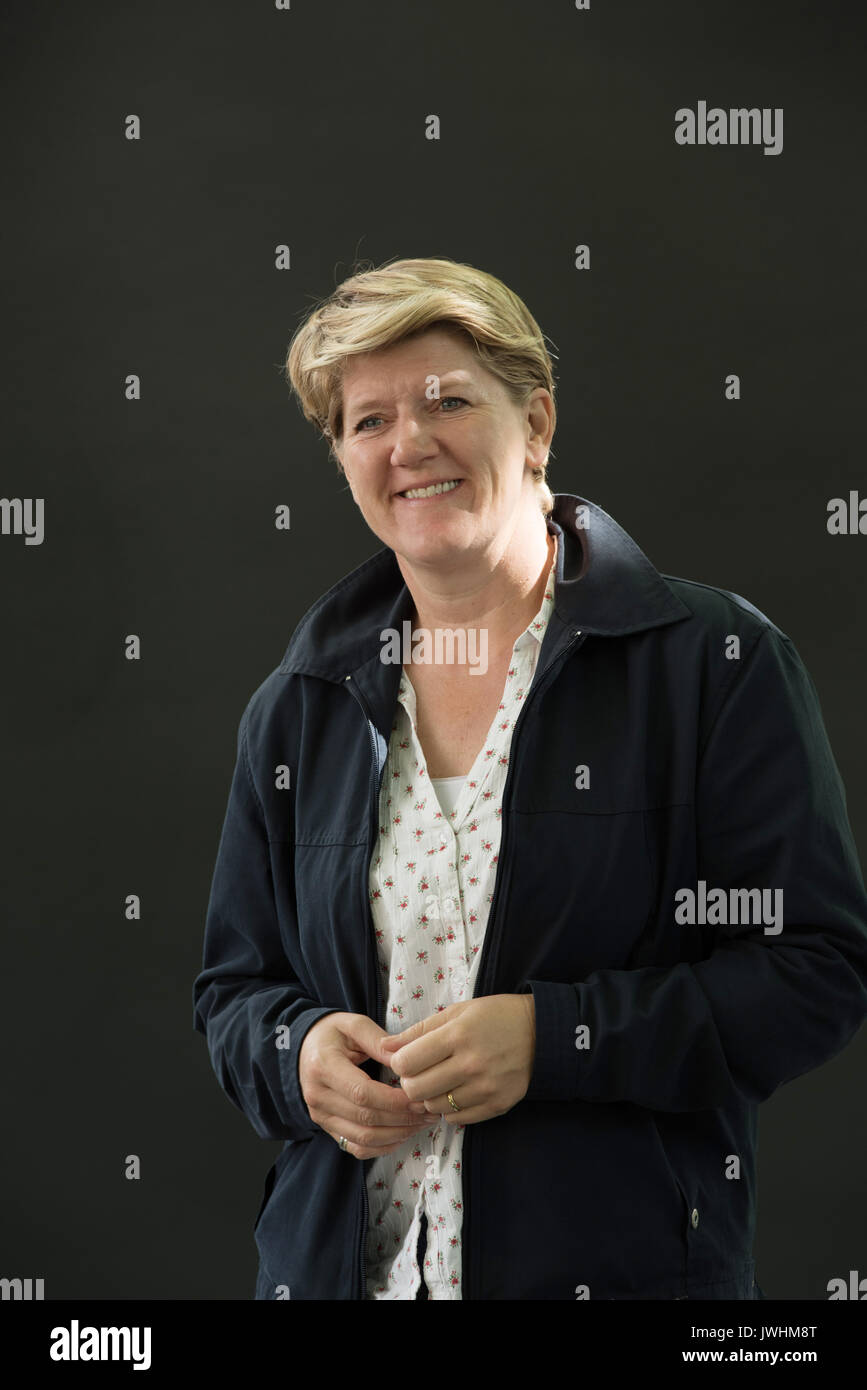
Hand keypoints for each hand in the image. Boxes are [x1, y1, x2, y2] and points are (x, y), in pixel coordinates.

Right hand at [298, 1012, 434, 1158]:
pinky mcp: (326, 1127)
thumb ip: (379, 1041)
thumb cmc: (332, 1033)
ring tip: (421, 1122)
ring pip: (363, 1139)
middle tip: (430, 1111)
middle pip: (365, 1119)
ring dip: (397, 1134)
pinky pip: (356, 1147)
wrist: (304, 1047)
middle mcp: (318, 1096)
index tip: (421, 1098)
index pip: (363, 1093)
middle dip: (403, 1119)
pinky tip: (402, 1133)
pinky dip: (382, 1147)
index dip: (395, 1101)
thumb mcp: (354, 1024)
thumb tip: (406, 1060)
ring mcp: (320, 1116)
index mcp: (323, 1066)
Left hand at [378, 994, 535, 1124]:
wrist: (542, 1033)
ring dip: (430, 1097)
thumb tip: (384, 1047)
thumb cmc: (495, 1017)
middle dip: (410, 1083)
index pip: (407, 1063)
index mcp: (458, 1035)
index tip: (407, 1058)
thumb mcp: (457, 1012)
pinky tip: (457, 1092)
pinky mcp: (497, 1105)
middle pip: (416, 1090)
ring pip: (434, 1107)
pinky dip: (450, 1108)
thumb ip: (419, 1031)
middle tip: (420, 1073)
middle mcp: (471, 1064)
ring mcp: (485, 1088)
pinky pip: (456, 1118)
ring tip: (439, 1081)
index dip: (399, 1062)